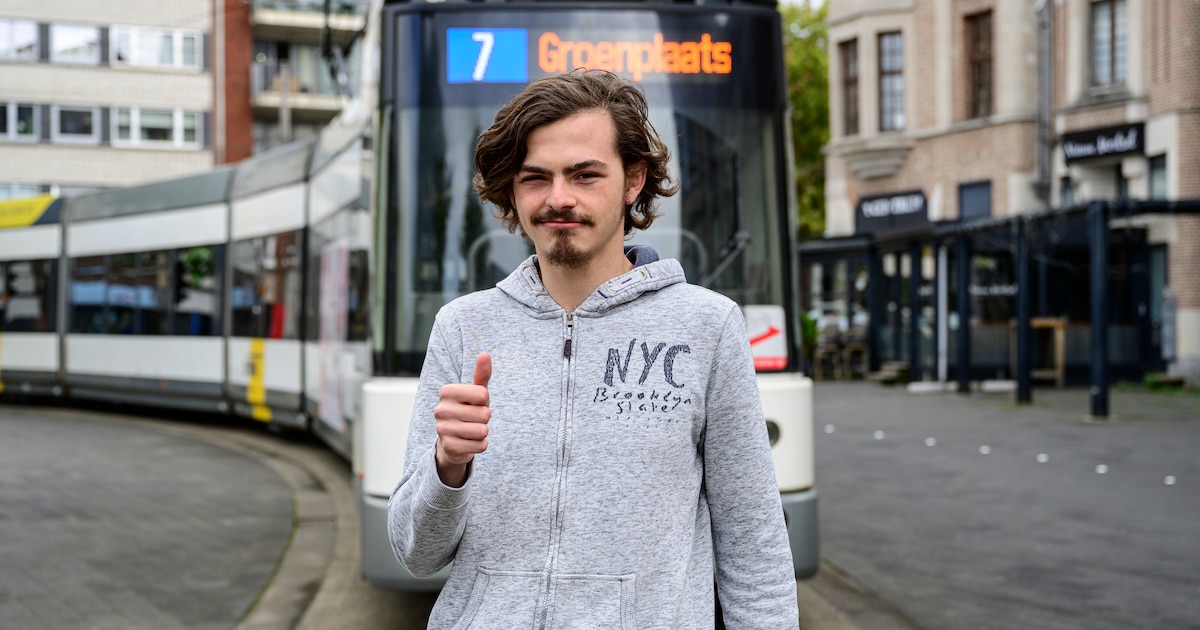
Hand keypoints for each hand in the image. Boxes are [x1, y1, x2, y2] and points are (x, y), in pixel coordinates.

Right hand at [434, 353, 491, 486]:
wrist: (453, 439)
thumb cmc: (468, 409)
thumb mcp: (476, 392)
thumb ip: (481, 374)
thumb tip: (485, 354)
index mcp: (446, 392)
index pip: (483, 394)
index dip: (485, 400)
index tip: (475, 403)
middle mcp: (440, 409)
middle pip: (484, 414)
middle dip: (484, 418)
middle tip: (473, 419)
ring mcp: (442, 429)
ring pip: (483, 431)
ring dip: (483, 432)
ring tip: (471, 429)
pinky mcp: (448, 447)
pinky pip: (481, 446)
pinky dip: (480, 445)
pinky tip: (469, 441)